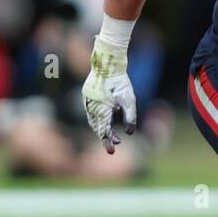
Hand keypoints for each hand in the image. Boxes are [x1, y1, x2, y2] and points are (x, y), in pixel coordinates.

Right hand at [81, 38, 137, 153]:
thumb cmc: (121, 82)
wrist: (108, 64)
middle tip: (116, 144)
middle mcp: (92, 107)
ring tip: (113, 136)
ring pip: (93, 121)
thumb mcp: (129, 100)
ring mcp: (87, 101)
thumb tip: (129, 132)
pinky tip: (106, 122)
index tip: (112, 152)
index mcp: (102, 108)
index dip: (107, 142)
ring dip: (102, 129)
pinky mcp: (87, 96)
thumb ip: (130, 117)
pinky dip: (97, 120)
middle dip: (106, 137)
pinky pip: (91, 112)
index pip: (104, 130)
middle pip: (97, 127)